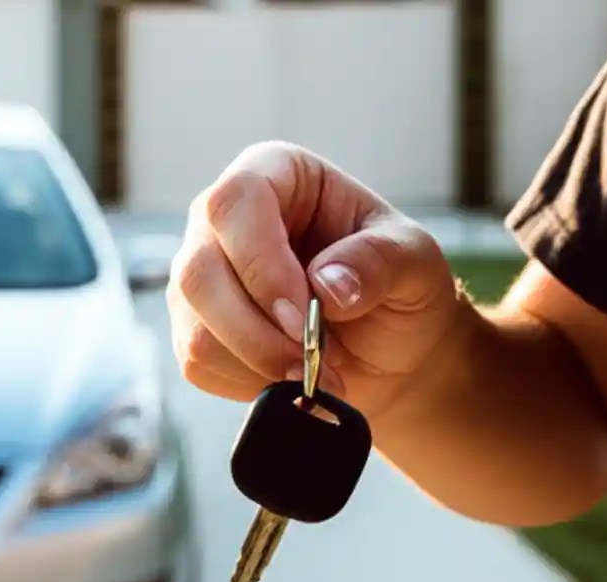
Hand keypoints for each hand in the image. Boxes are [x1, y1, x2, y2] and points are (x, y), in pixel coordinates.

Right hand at [167, 141, 462, 418]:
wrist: (384, 346)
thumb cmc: (397, 287)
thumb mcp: (415, 261)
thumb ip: (381, 260)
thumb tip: (327, 284)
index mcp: (275, 174)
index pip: (236, 202)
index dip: (262, 263)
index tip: (303, 317)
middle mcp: (221, 220)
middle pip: (199, 272)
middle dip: (257, 331)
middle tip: (310, 361)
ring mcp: (199, 275)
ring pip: (194, 327)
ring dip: (257, 363)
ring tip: (312, 373)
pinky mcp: (191, 326)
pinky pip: (197, 363)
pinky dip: (247, 382)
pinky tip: (285, 377)